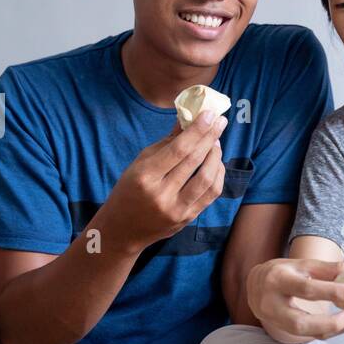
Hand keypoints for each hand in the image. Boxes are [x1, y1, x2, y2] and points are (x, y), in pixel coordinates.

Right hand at [96, 110, 226, 253]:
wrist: (123, 229)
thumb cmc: (129, 190)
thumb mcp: (140, 163)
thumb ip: (166, 143)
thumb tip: (187, 119)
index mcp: (146, 176)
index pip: (178, 149)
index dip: (197, 130)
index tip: (210, 114)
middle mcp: (162, 194)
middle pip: (194, 161)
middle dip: (210, 138)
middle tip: (220, 122)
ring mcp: (177, 209)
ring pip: (207, 179)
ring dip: (216, 157)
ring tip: (216, 142)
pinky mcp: (188, 219)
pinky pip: (211, 194)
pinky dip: (218, 175)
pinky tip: (216, 162)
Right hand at [247, 258, 343, 342]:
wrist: (256, 285)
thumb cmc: (283, 272)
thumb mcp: (302, 264)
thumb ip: (327, 269)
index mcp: (278, 279)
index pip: (307, 289)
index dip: (334, 292)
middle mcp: (271, 302)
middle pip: (302, 320)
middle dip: (332, 321)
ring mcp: (273, 320)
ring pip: (303, 333)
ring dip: (331, 329)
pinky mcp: (279, 329)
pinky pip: (306, 335)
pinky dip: (327, 331)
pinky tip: (343, 324)